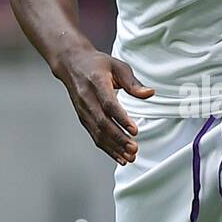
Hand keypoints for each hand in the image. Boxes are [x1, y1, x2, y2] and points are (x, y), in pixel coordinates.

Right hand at [57, 48, 153, 162]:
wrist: (72, 64)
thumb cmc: (97, 64)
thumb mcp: (118, 66)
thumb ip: (133, 82)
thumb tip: (149, 93)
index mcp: (96, 82)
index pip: (108, 104)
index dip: (121, 118)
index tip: (134, 130)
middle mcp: (87, 98)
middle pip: (103, 123)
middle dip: (119, 138)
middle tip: (134, 148)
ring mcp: (83, 110)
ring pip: (98, 133)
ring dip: (114, 147)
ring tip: (129, 157)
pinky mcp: (84, 118)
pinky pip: (95, 136)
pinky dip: (107, 148)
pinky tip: (120, 157)